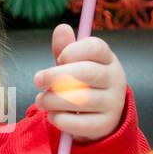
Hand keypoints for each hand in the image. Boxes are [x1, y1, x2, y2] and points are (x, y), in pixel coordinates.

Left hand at [32, 23, 126, 142]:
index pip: (95, 47)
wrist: (99, 116)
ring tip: (41, 100)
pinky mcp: (105, 125)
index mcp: (107, 59)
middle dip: (56, 76)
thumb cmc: (81, 84)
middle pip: (87, 72)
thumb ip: (65, 48)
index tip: (58, 58)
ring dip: (54, 99)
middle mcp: (115, 79)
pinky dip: (61, 119)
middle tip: (37, 80)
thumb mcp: (73, 65)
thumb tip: (61, 28)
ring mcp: (113, 103)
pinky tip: (52, 115)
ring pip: (82, 99)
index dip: (73, 50)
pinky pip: (81, 123)